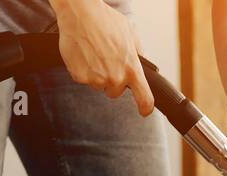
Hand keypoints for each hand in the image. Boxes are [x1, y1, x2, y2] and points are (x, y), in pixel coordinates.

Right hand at [50, 0, 153, 115]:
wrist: (80, 13)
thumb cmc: (105, 20)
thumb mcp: (130, 34)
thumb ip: (139, 54)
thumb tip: (144, 67)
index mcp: (132, 69)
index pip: (144, 98)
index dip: (145, 107)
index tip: (144, 111)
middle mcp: (116, 78)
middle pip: (115, 92)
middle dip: (112, 81)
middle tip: (106, 61)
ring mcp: (97, 79)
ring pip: (99, 86)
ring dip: (97, 74)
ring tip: (94, 53)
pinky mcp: (80, 77)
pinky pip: (84, 79)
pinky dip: (83, 70)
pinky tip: (84, 54)